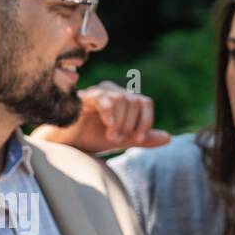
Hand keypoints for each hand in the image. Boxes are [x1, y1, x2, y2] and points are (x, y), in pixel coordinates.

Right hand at [30, 81, 169, 153]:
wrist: (66, 144)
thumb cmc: (91, 138)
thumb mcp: (121, 140)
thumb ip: (143, 139)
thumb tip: (168, 138)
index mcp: (123, 99)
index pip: (145, 102)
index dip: (146, 121)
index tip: (138, 139)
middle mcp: (112, 90)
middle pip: (135, 101)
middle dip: (131, 125)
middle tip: (118, 141)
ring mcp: (98, 92)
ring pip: (122, 99)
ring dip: (120, 123)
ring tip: (110, 138)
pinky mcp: (84, 97)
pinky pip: (104, 98)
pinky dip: (110, 114)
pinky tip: (109, 127)